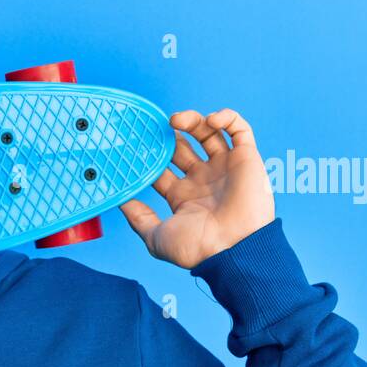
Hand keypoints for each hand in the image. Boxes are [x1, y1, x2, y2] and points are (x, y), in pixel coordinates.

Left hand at [118, 109, 275, 268]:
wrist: (233, 249)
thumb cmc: (196, 249)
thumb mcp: (156, 237)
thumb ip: (138, 218)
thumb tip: (119, 200)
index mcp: (183, 196)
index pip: (163, 168)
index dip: (149, 156)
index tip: (134, 145)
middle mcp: (203, 180)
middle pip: (183, 147)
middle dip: (168, 136)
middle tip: (154, 128)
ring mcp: (224, 168)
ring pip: (208, 133)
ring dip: (193, 121)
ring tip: (176, 120)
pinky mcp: (247, 158)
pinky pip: (239, 129)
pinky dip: (227, 117)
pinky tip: (211, 121)